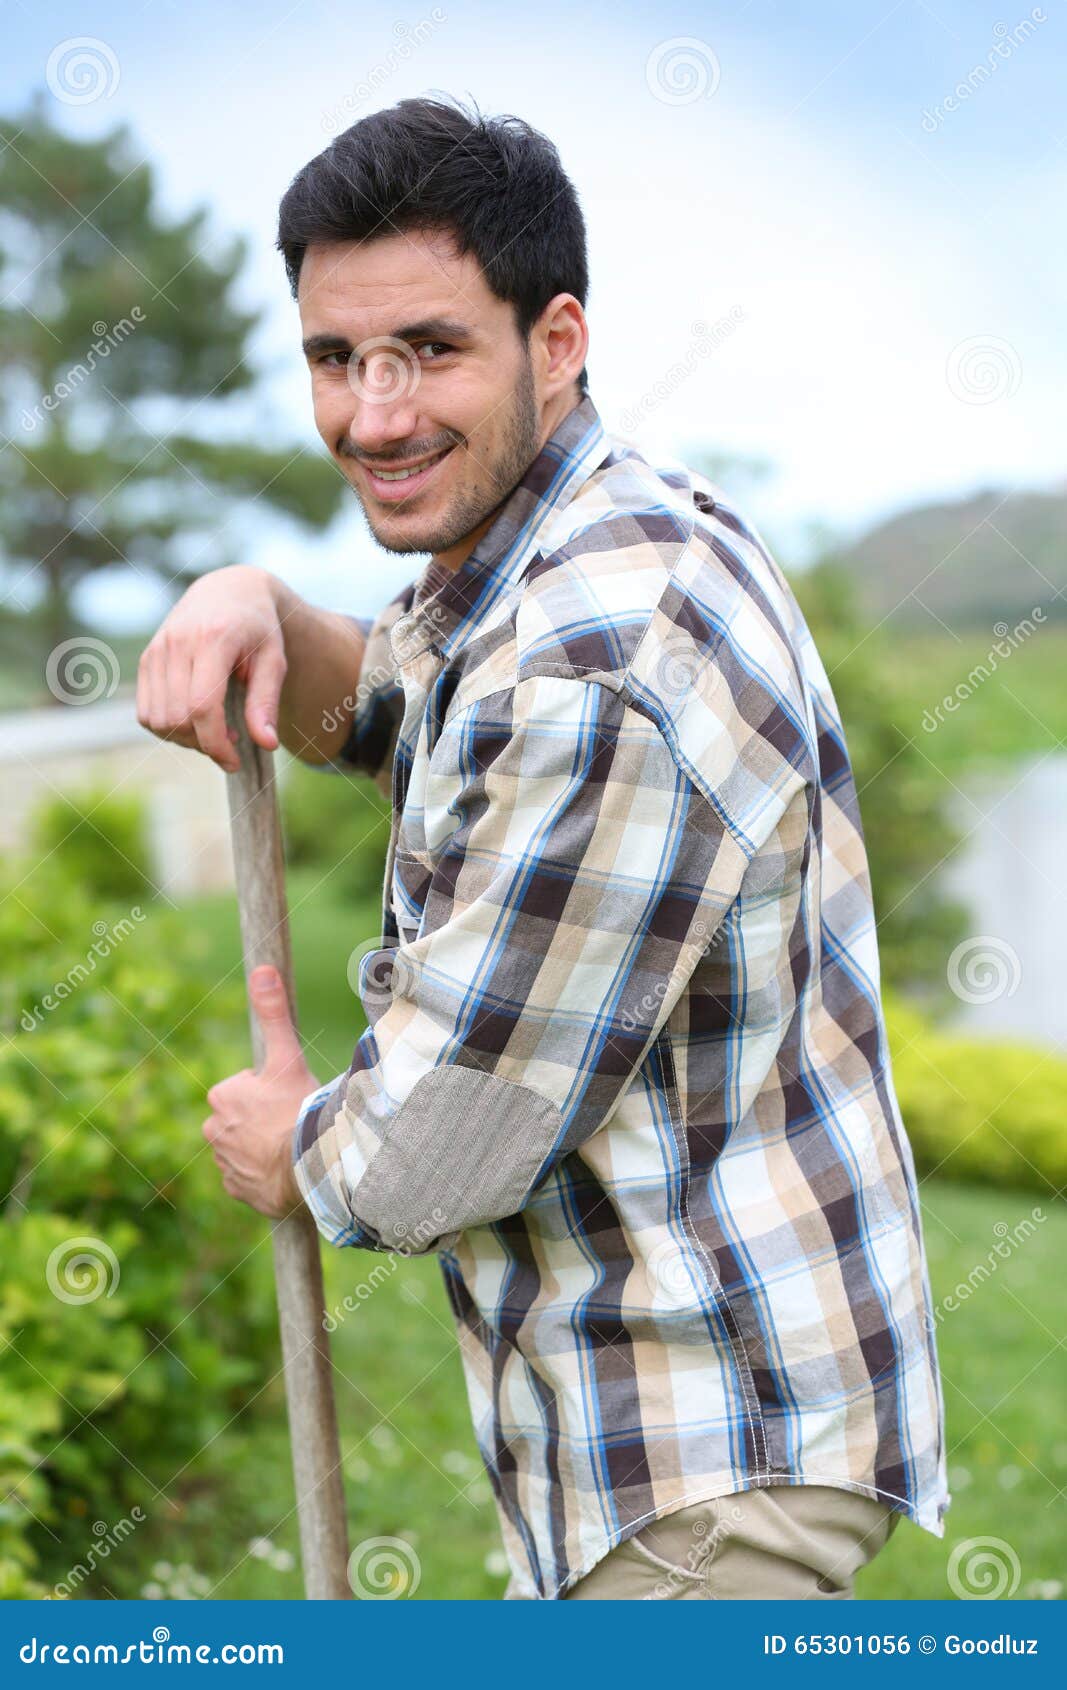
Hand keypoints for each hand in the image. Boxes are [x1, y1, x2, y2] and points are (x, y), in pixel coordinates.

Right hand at [137, 565, 289, 773]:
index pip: (202, 707)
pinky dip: (167, 728)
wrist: (228, 590)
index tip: (235, 761)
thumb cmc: (258, 628)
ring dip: (184, 739)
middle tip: (231, 743)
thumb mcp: (274, 660)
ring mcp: (157, 650)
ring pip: (157, 719)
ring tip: (214, 731)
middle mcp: (177, 643)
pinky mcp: (147, 659)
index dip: (216, 744)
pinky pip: (146, 711)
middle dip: (204, 744)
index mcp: (213, 639)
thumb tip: (266, 745)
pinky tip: (193, 721)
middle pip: (178, 718)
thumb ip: (267, 702)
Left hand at [202, 966, 319, 1217]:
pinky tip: (285, 1168)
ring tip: (291, 1144)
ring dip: (264, 1145)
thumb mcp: (287, 1056)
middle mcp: (213, 1130)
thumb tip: (263, 970)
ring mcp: (224, 1163)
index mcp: (221, 1096)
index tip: (288, 1098)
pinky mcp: (236, 1189)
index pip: (245, 1088)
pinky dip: (264, 1173)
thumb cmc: (296, 1109)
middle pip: (243, 1117)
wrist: (306, 1166)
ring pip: (245, 1147)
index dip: (270, 1090)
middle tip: (292, 1120)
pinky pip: (249, 1177)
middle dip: (264, 1119)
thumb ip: (273, 1013)